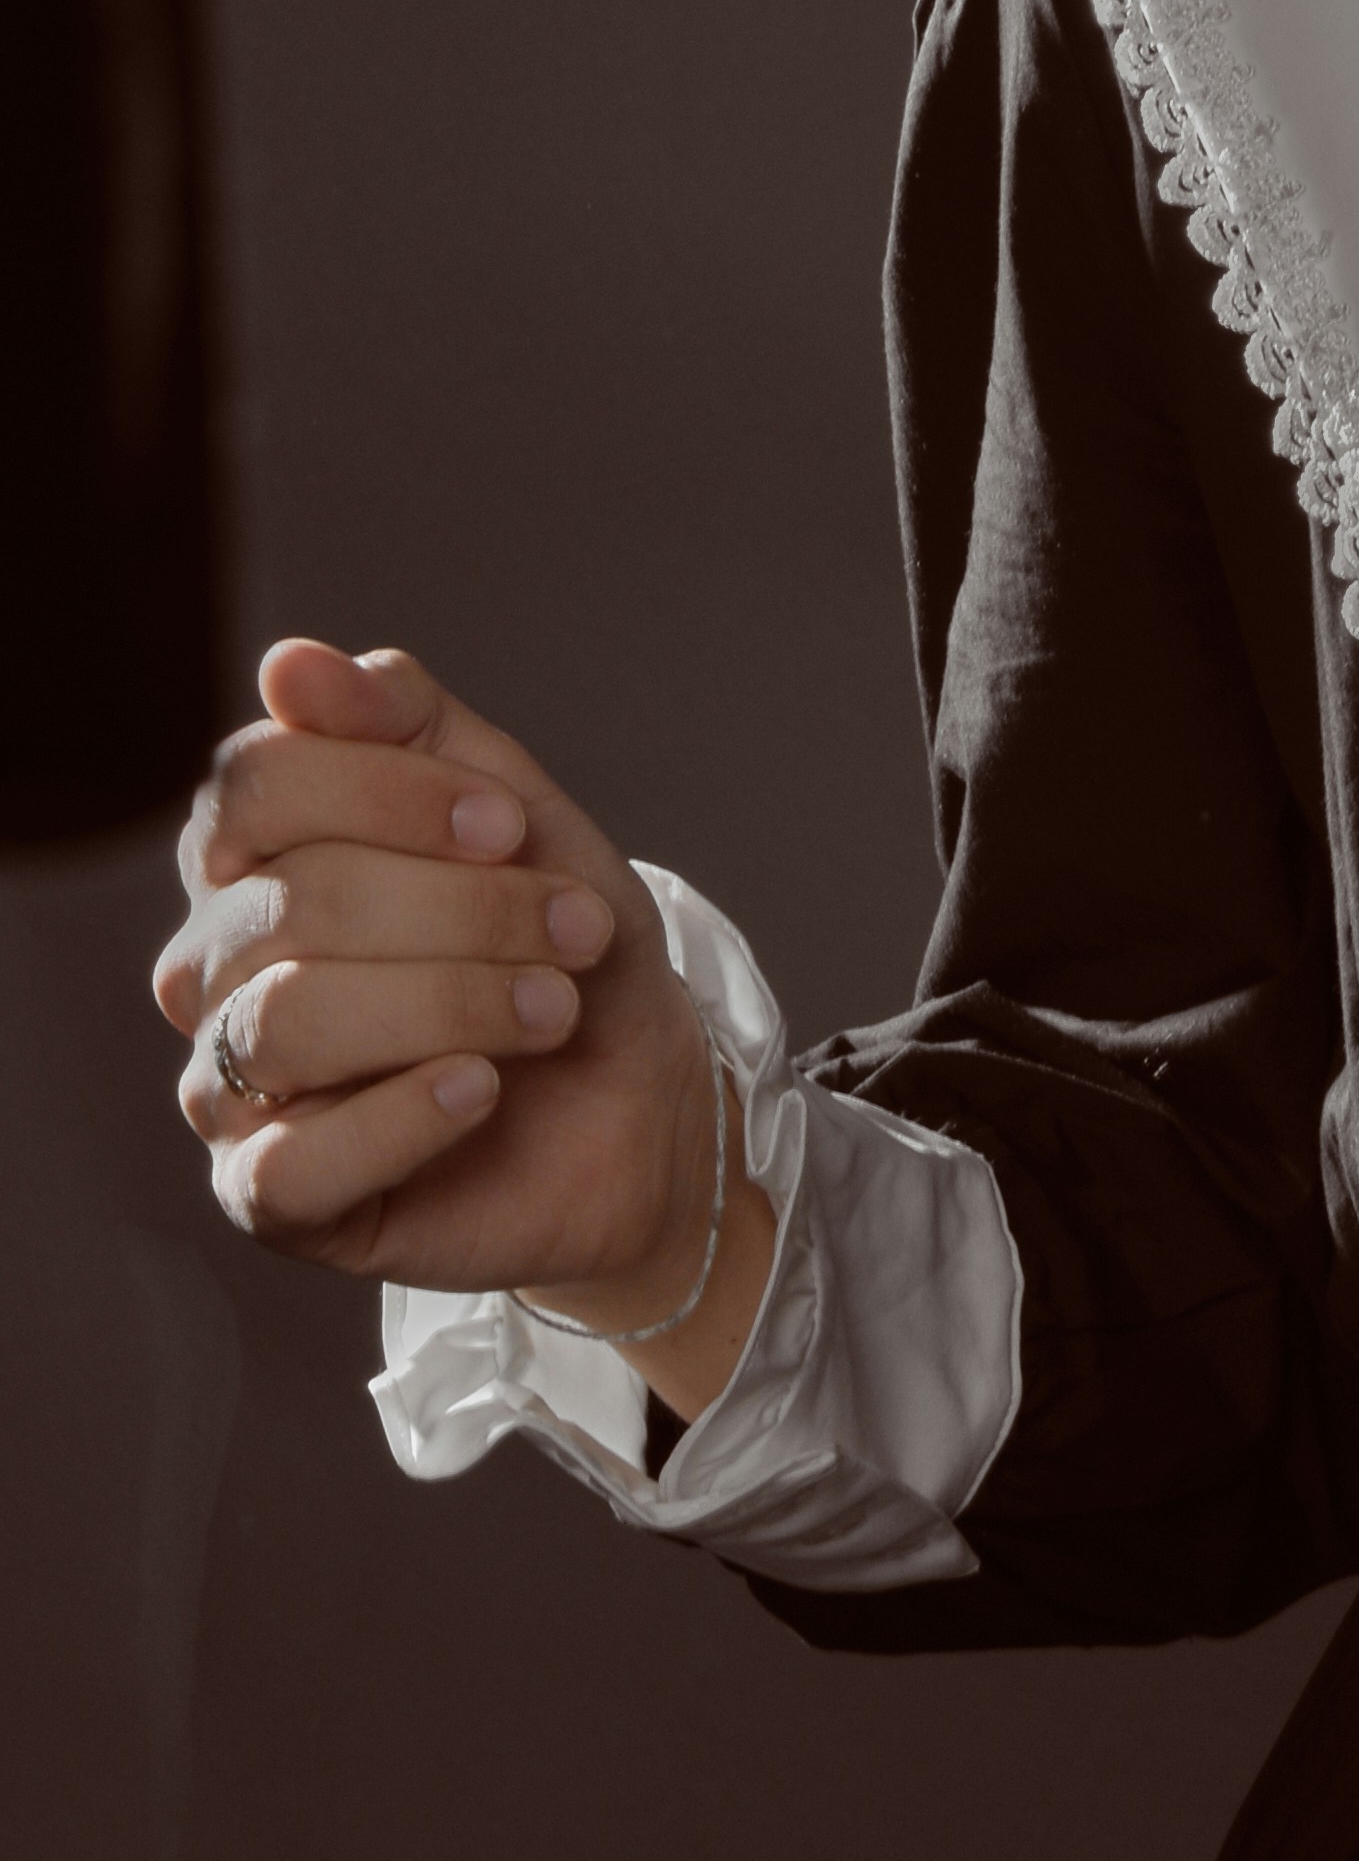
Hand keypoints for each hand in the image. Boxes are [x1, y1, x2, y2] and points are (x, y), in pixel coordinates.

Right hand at [155, 644, 773, 1404]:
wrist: (641, 1091)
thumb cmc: (562, 939)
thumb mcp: (515, 809)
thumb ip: (407, 722)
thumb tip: (290, 665)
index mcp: (256, 856)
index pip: (255, 786)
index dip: (391, 796)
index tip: (513, 825)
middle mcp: (215, 965)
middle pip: (291, 903)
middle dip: (465, 910)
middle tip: (578, 931)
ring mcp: (232, 1084)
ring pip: (285, 1024)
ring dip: (451, 1002)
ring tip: (553, 1009)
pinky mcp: (272, 1196)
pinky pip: (287, 1164)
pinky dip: (402, 1116)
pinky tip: (481, 1089)